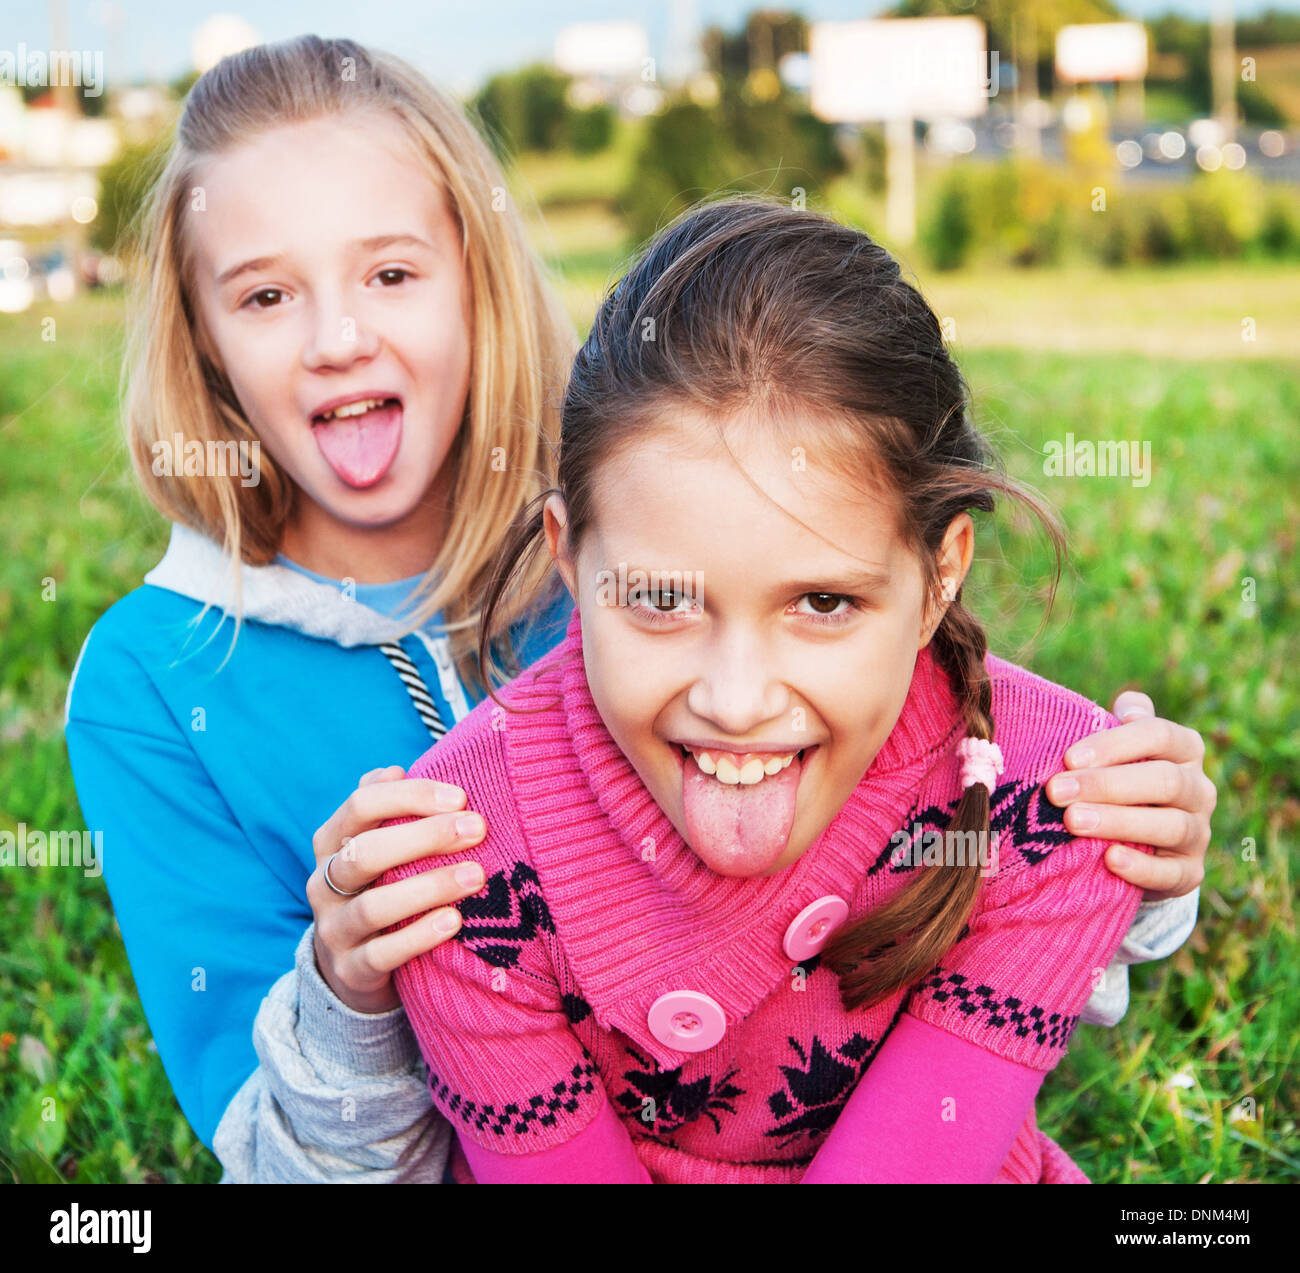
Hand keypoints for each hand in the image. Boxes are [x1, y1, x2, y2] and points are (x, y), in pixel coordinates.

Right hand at [306, 766, 487, 1012]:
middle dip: (425, 836)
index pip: (362, 804)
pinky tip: (454, 920)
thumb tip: (397, 770)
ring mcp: (334, 929)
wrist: (353, 966)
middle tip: (477, 829)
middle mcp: (324, 882)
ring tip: (476, 876)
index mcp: (332, 841)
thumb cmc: (380, 886)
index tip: (461, 797)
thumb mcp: (378, 844)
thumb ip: (387, 806)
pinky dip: (419, 936)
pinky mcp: (350, 970)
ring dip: (429, 886)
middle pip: (366, 852)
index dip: (411, 796)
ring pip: (373, 906)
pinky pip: (382, 954)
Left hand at [1045, 691, 1215, 901]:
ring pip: (1170, 825)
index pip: (1158, 734)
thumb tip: (1125, 707)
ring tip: (1072, 821)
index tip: (1069, 758)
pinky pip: (1174, 872)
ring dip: (1118, 822)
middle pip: (1164, 780)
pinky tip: (1111, 859)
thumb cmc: (1115, 778)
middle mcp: (1199, 788)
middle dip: (1106, 785)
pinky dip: (1142, 867)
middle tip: (1056, 792)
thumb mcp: (1116, 748)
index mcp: (1183, 749)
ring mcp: (1200, 832)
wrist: (1135, 841)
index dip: (1114, 744)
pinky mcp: (1191, 872)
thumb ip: (1115, 721)